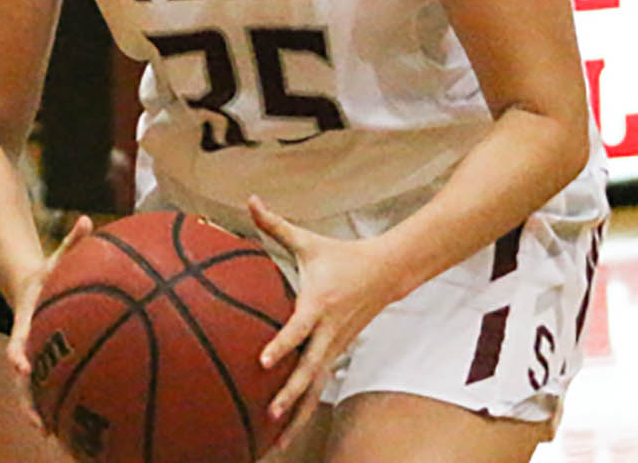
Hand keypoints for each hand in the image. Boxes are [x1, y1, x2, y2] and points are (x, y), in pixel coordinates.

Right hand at [5, 214, 94, 434]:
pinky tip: (70, 423)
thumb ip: (70, 241)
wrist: (27, 287)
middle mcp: (26, 343)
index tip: (20, 367)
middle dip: (26, 399)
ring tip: (51, 435)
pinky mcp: (42, 363)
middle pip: (21, 377)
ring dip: (37, 410)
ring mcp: (32, 356)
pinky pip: (46, 385)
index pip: (18, 340)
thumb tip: (85, 218)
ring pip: (30, 389)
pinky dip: (54, 402)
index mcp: (26, 321)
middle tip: (38, 422)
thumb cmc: (47, 274)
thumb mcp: (56, 257)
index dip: (18, 354)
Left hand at [249, 195, 400, 451]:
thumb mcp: (308, 241)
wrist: (388, 272)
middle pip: (309, 371)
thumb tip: (250, 200)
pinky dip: (304, 411)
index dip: (282, 346)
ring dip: (297, 416)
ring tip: (275, 442)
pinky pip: (319, 388)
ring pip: (315, 389)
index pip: (297, 330)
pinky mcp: (337, 356)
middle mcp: (328, 332)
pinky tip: (286, 431)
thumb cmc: (342, 256)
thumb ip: (275, 225)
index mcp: (317, 304)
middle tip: (269, 415)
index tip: (262, 362)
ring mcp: (335, 348)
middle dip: (289, 395)